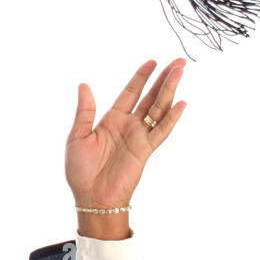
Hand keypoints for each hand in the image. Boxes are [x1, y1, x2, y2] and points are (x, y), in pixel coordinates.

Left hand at [66, 58, 186, 208]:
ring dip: (170, 90)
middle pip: (150, 96)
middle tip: (178, 62)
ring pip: (159, 109)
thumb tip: (84, 85)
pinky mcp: (145, 150)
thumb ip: (85, 111)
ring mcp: (139, 137)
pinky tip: (181, 103)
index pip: (131, 92)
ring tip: (180, 72)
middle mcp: (128, 125)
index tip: (152, 61)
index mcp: (112, 119)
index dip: (141, 76)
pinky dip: (171, 118)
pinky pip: (161, 131)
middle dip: (164, 79)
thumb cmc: (80, 170)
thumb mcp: (77, 136)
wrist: (91, 197)